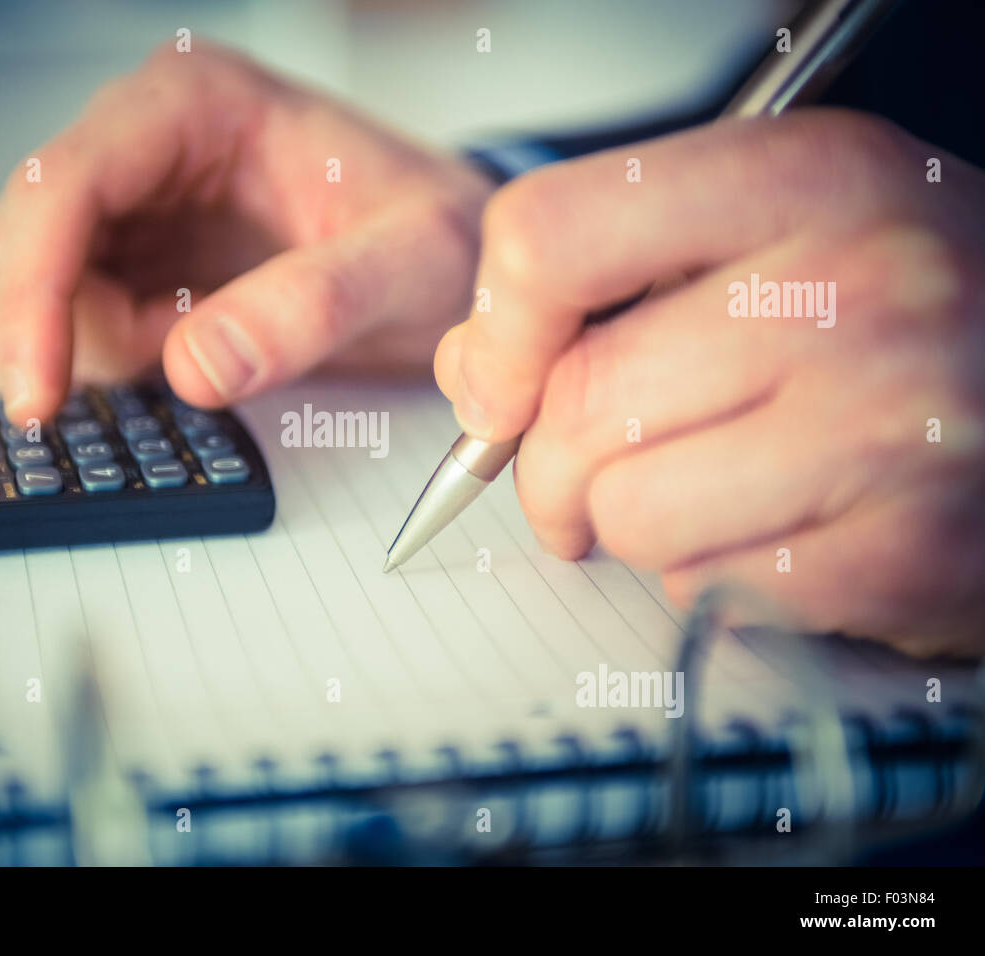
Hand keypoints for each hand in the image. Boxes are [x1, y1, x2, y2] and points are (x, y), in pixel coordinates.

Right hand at [0, 41, 492, 424]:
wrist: (451, 250)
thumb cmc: (438, 236)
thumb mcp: (410, 264)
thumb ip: (314, 307)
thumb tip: (194, 367)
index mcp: (195, 102)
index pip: (62, 184)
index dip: (31, 293)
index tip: (39, 395)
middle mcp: (139, 135)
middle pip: (14, 236)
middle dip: (54, 332)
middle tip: (149, 379)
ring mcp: (124, 193)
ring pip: (10, 277)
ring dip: (69, 346)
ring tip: (180, 350)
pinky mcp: (122, 250)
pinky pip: (50, 310)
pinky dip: (82, 356)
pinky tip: (164, 353)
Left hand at [434, 110, 984, 655]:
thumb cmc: (907, 310)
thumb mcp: (772, 233)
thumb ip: (606, 279)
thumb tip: (476, 370)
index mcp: (806, 176)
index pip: (552, 237)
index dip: (499, 329)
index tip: (503, 381)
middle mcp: (857, 287)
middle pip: (574, 402)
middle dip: (550, 463)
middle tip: (589, 468)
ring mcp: (886, 425)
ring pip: (626, 512)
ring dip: (640, 523)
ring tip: (718, 488)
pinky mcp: (899, 553)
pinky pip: (703, 591)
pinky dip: (716, 576)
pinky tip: (787, 529)